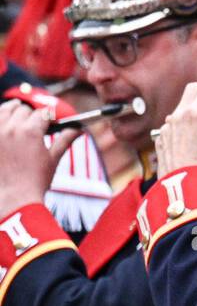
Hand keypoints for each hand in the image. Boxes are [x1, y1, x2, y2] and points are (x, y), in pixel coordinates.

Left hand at [0, 100, 74, 214]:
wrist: (14, 196)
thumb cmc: (35, 180)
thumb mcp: (53, 159)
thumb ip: (65, 140)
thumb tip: (79, 129)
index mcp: (30, 132)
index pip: (43, 113)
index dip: (50, 117)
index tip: (53, 122)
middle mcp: (11, 129)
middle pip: (23, 109)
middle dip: (32, 115)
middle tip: (37, 123)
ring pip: (5, 110)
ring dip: (13, 111)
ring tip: (19, 116)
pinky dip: (1, 119)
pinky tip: (6, 124)